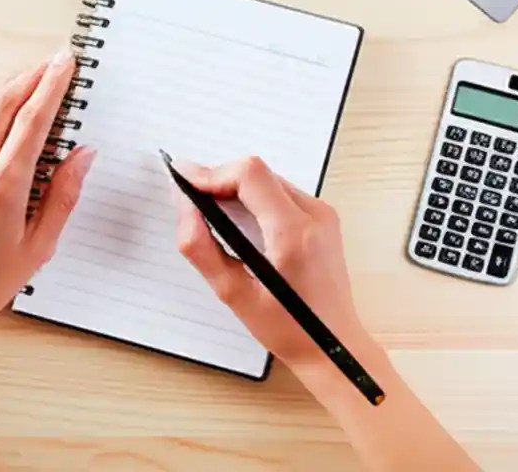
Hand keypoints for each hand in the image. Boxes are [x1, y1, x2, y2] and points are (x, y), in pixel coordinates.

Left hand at [0, 48, 94, 337]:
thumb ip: (62, 197)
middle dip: (32, 76)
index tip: (67, 64)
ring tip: (27, 78)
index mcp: (2, 188)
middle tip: (54, 61)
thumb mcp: (37, 248)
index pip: (33, 120)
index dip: (53, 86)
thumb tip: (82, 156)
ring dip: (4, 86)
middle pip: (3, 103)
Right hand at [172, 156, 366, 365]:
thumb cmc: (290, 329)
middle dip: (220, 181)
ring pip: (269, 178)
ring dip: (237, 188)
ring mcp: (323, 214)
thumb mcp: (234, 294)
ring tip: (212, 213)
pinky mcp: (324, 218)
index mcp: (293, 233)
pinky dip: (255, 198)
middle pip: (258, 172)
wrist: (333, 345)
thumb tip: (184, 208)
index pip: (250, 175)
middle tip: (192, 202)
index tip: (185, 182)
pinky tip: (240, 221)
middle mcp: (314, 215)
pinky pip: (281, 192)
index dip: (212, 173)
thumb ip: (201, 248)